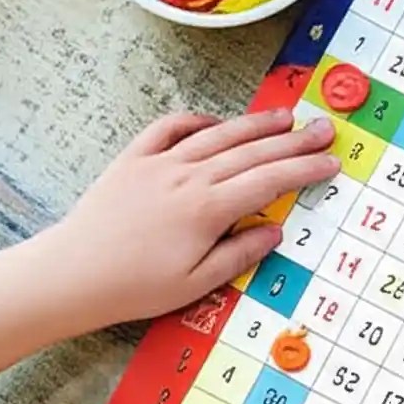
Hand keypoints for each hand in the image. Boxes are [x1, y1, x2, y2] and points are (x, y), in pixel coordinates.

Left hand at [45, 109, 337, 326]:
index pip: (270, 181)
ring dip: (255, 124)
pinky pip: (170, 128)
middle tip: (323, 129)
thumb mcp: (197, 283)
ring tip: (285, 116)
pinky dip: (197, 120)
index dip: (304, 169)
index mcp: (208, 209)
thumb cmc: (135, 287)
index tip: (331, 162)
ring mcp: (160, 164)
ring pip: (219, 134)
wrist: (72, 275)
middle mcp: (188, 177)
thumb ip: (240, 254)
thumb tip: (274, 230)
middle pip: (252, 151)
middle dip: (293, 140)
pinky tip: (217, 122)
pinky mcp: (134, 160)